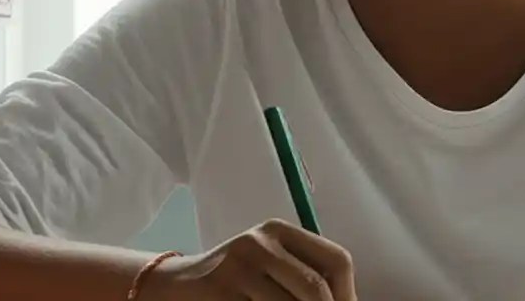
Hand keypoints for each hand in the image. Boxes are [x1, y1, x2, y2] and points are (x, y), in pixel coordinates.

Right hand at [147, 218, 356, 300]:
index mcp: (279, 230)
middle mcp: (259, 243)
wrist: (175, 285)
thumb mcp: (269, 263)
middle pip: (315, 287)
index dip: (348, 294)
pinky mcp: (220, 293)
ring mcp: (237, 268)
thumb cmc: (235, 279)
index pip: (335, 260)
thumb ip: (303, 275)